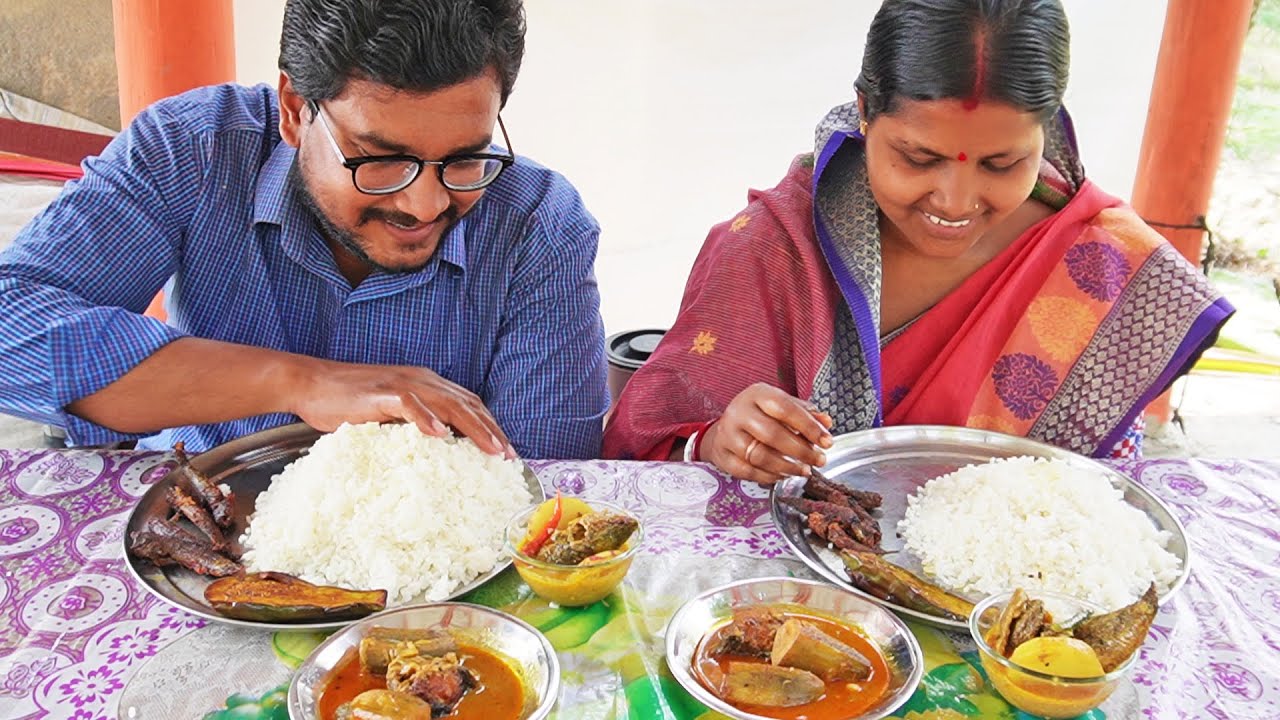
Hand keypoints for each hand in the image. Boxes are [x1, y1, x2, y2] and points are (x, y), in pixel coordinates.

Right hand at [288, 358, 513, 457]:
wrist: (311, 383)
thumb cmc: (350, 402)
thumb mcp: (392, 414)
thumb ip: (416, 424)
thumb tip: (441, 447)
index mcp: (428, 384)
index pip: (469, 404)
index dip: (491, 426)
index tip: (508, 453)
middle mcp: (422, 380)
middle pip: (468, 404)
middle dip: (492, 431)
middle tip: (510, 457)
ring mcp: (403, 384)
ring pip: (448, 404)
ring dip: (473, 427)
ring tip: (491, 450)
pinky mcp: (382, 392)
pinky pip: (409, 404)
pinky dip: (427, 419)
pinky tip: (441, 435)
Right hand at [700, 383, 833, 484]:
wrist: (725, 427)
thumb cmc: (759, 415)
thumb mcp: (781, 405)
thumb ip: (805, 413)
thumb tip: (826, 422)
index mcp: (757, 394)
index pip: (785, 408)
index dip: (809, 426)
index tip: (827, 441)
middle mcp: (739, 412)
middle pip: (772, 434)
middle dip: (801, 451)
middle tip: (819, 460)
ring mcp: (728, 435)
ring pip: (760, 456)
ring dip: (787, 467)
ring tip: (804, 470)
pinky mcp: (722, 456)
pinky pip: (748, 472)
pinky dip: (769, 477)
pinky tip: (783, 475)